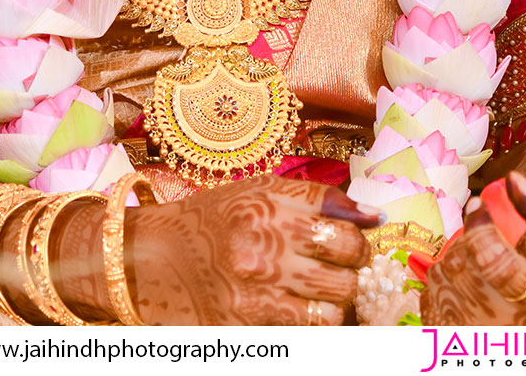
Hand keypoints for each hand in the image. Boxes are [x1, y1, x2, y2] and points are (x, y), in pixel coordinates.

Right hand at [127, 176, 379, 324]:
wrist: (151, 260)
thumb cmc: (210, 222)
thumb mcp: (255, 194)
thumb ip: (313, 201)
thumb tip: (374, 216)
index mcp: (266, 202)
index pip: (340, 217)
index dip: (358, 235)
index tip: (355, 242)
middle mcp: (263, 242)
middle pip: (346, 259)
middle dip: (354, 268)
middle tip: (343, 270)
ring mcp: (257, 289)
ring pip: (335, 302)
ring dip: (338, 301)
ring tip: (323, 294)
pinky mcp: (249, 326)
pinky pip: (309, 331)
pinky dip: (315, 324)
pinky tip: (303, 314)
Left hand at [423, 172, 525, 326]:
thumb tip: (514, 179)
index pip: (495, 262)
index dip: (480, 226)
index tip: (477, 204)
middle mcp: (503, 324)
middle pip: (465, 261)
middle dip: (470, 241)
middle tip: (490, 243)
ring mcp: (472, 333)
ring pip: (446, 273)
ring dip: (460, 258)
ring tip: (487, 272)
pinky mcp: (447, 334)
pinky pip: (433, 287)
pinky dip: (448, 279)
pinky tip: (473, 290)